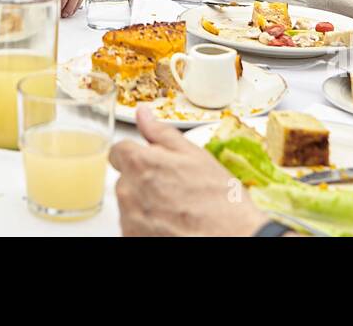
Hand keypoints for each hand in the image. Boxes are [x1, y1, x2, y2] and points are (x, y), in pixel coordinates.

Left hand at [110, 106, 268, 235]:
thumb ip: (161, 133)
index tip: (152, 162)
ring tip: (177, 210)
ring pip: (131, 203)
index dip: (137, 154)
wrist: (233, 239)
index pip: (119, 151)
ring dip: (146, 204)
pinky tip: (172, 225)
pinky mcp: (132, 239)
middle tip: (175, 188)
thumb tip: (142, 114)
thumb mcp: (195, 156)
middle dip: (144, 180)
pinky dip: (148, 226)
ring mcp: (129, 220)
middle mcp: (128, 192)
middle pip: (126, 178)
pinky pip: (134, 226)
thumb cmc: (219, 201)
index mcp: (140, 164)